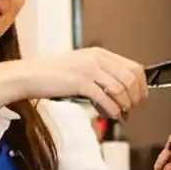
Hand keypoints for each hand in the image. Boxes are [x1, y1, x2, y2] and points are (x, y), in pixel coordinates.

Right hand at [13, 48, 147, 119]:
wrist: (30, 75)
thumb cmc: (51, 74)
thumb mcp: (81, 66)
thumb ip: (100, 73)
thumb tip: (119, 89)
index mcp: (99, 53)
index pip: (133, 66)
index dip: (141, 85)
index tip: (140, 97)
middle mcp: (97, 59)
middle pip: (131, 78)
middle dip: (135, 96)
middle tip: (131, 108)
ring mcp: (88, 70)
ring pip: (121, 89)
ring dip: (124, 105)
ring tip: (121, 113)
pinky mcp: (80, 82)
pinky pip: (105, 98)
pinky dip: (112, 110)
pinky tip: (111, 115)